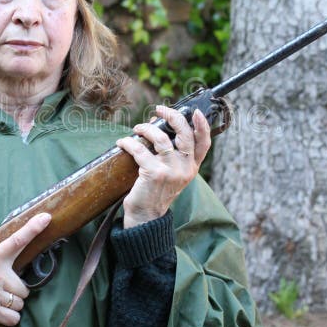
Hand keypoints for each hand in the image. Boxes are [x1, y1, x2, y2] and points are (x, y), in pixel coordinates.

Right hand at [0, 212, 50, 325]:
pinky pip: (13, 319)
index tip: (46, 218)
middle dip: (16, 291)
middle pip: (24, 287)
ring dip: (12, 304)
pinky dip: (9, 318)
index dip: (33, 228)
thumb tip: (4, 258)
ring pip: (19, 303)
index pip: (17, 240)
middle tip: (2, 290)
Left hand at [116, 106, 210, 227]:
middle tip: (159, 110)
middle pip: (184, 134)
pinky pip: (140, 149)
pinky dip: (129, 143)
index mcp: (192, 167)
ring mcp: (171, 171)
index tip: (196, 111)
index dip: (202, 125)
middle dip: (171, 116)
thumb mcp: (172, 174)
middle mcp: (185, 168)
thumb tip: (157, 123)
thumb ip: (172, 153)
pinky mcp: (154, 173)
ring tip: (137, 128)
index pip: (204, 144)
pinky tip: (122, 142)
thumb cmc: (157, 191)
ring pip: (160, 138)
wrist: (147, 217)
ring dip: (145, 128)